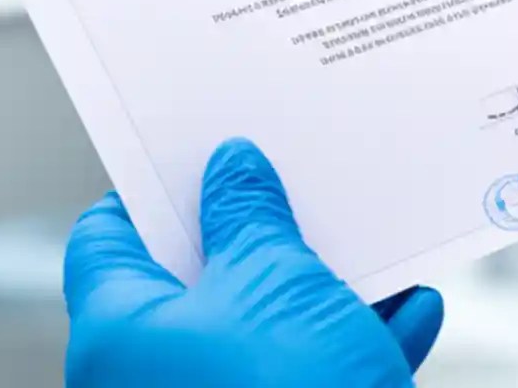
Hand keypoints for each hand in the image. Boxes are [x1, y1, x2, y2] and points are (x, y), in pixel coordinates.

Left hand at [63, 138, 442, 387]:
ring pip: (269, 325)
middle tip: (293, 182)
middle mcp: (155, 377)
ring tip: (370, 242)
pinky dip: (360, 338)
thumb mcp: (274, 280)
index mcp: (120, 334)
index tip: (202, 153)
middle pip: (200, 278)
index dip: (155, 189)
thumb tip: (233, 168)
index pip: (107, 240)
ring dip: (328, 285)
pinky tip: (410, 310)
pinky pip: (316, 369)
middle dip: (262, 231)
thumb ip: (251, 214)